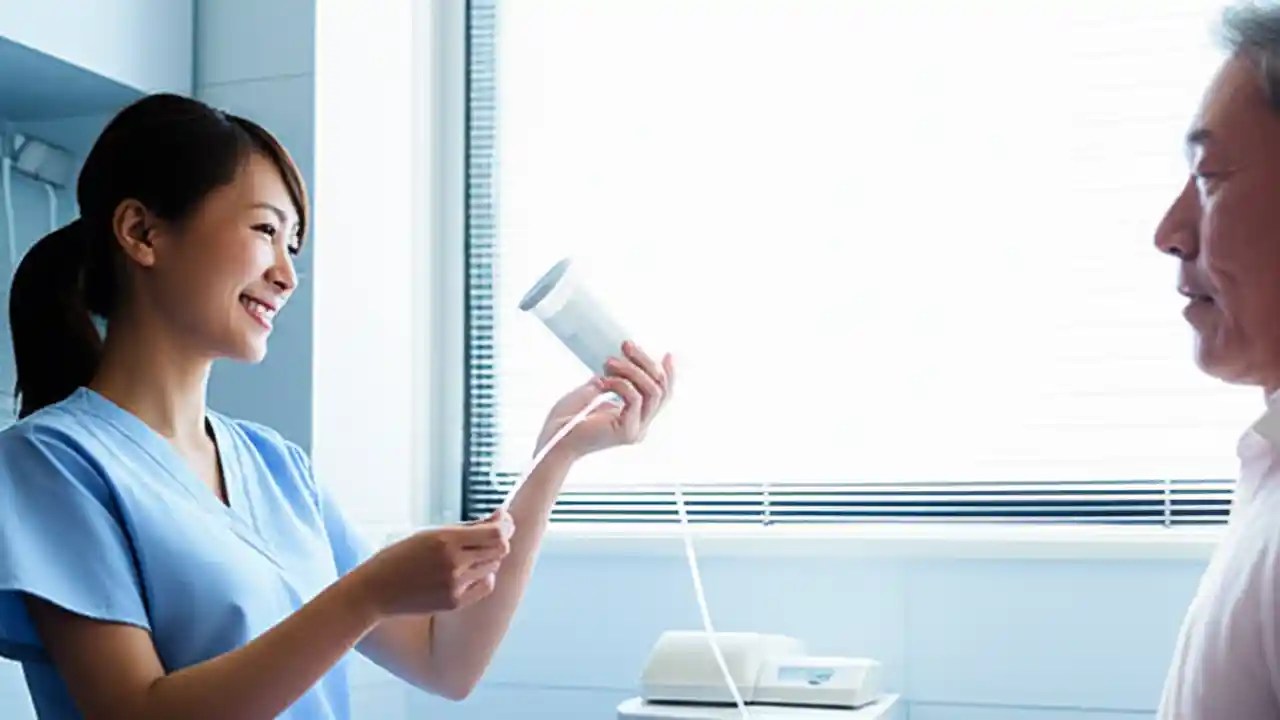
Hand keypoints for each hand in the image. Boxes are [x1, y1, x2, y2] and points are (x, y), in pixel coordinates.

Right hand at [354, 510, 514, 616]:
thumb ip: (467, 528)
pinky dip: (485, 576)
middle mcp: (453, 564)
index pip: (495, 533)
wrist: (375, 591)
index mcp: (445, 540)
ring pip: (493, 566)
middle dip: (501, 538)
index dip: (505, 524)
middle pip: (500, 549)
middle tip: (494, 532)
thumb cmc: (400, 556)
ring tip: (470, 553)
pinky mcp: (454, 603)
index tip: (503, 518)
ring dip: (489, 557)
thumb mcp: (430, 534)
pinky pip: (485, 586)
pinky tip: (471, 571)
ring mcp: (455, 586)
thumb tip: (500, 517)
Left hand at [534, 341, 675, 460]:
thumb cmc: (567, 418)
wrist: (552, 440)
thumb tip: (624, 361)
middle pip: (660, 388)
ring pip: (652, 392)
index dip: (668, 373)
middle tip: (626, 345)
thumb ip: (612, 379)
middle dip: (645, 362)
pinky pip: (635, 399)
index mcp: (636, 418)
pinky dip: (620, 383)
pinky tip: (602, 381)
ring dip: (631, 370)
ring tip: (608, 362)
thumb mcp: (593, 390)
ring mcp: (636, 430)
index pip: (663, 394)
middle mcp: (641, 425)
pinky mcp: (627, 432)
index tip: (667, 354)